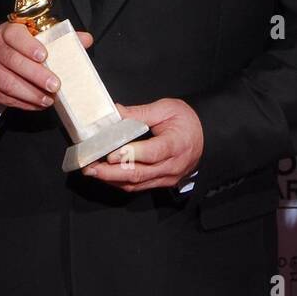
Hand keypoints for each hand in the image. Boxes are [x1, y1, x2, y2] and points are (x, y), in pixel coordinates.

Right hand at [0, 22, 92, 110]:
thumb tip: (86, 39)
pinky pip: (5, 97)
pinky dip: (24, 103)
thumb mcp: (32, 39)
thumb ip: (58, 39)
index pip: (15, 35)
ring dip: (31, 93)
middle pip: (13, 61)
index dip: (29, 46)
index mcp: (6, 32)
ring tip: (48, 99)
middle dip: (36, 75)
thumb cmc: (16, 49)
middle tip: (55, 85)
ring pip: (8, 83)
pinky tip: (38, 105)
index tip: (44, 56)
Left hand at [82, 98, 202, 190]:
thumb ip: (139, 113)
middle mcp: (172, 166)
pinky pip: (139, 186)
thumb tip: (114, 112)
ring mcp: (167, 177)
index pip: (153, 153)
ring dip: (112, 179)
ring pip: (137, 183)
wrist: (206, 137)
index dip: (131, 154)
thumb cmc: (187, 121)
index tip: (111, 153)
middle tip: (90, 167)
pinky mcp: (162, 182)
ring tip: (92, 171)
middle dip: (111, 172)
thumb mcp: (166, 109)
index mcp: (176, 144)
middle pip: (140, 173)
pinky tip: (106, 175)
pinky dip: (120, 182)